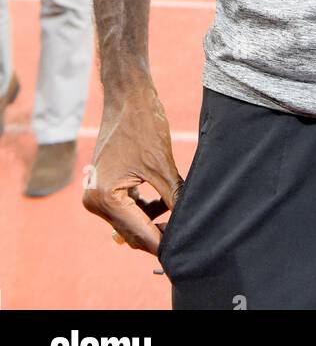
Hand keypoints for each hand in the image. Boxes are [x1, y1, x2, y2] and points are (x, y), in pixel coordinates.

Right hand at [82, 83, 182, 254]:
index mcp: (105, 198)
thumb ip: (175, 200)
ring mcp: (98, 194)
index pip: (139, 233)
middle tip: (188, 235)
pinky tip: (166, 201)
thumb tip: (190, 227)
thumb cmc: (144, 124)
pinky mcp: (106, 186)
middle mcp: (95, 200)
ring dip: (154, 220)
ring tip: (180, 212)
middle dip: (159, 234)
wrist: (128, 96)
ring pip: (131, 221)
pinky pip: (127, 208)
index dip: (164, 244)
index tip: (185, 250)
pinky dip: (146, 208)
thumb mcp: (163, 166)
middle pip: (132, 232)